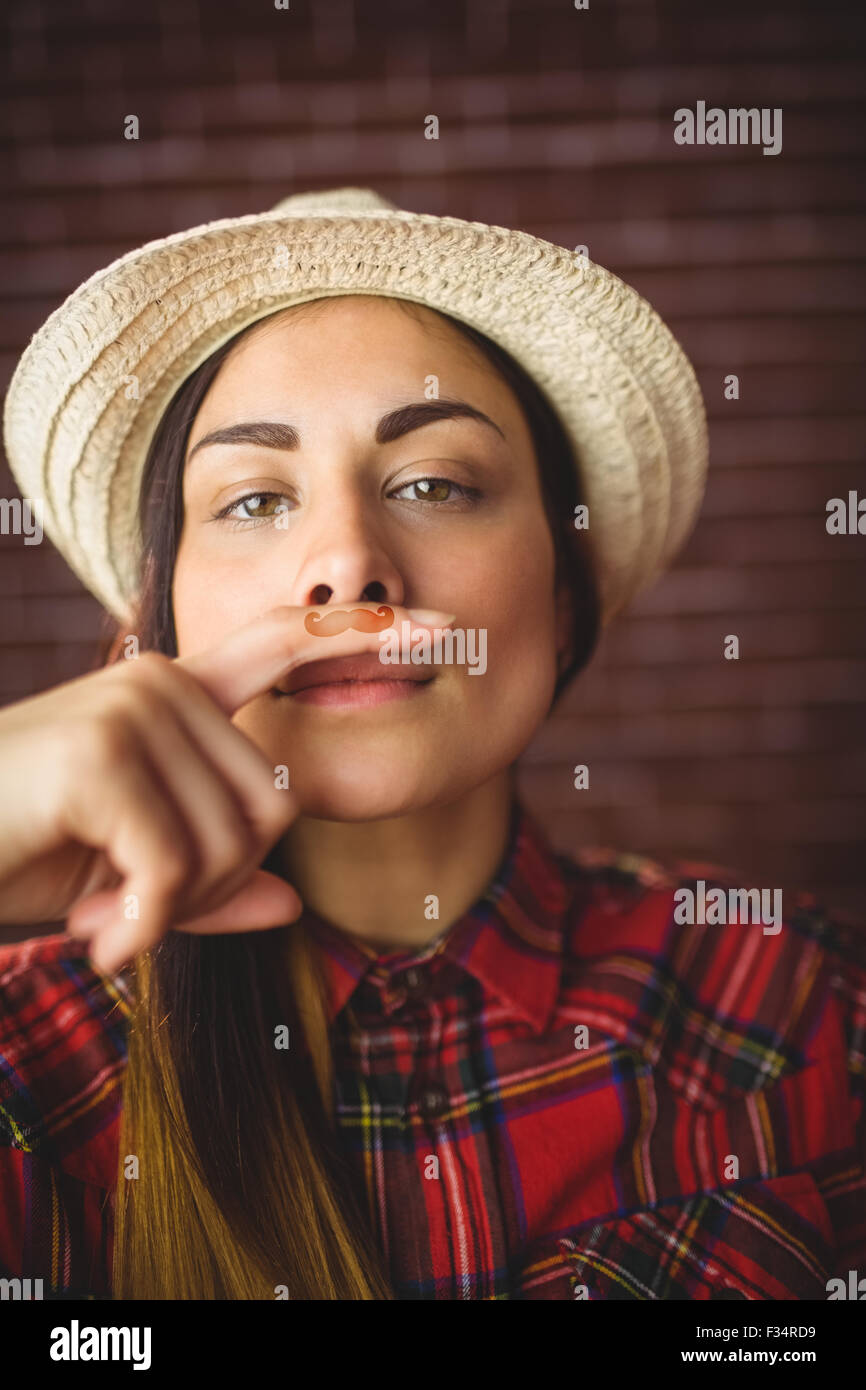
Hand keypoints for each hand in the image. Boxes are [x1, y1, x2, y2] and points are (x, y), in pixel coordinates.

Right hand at [0, 603, 452, 973]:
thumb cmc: (14, 855)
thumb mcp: (125, 879)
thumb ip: (211, 882)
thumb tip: (295, 901)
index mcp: (172, 696)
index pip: (288, 646)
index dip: (365, 635)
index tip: (445, 628)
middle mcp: (160, 681)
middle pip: (275, 806)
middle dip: (215, 881)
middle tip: (131, 903)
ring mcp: (133, 707)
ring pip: (235, 842)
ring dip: (172, 905)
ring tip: (100, 904)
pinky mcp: (104, 751)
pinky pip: (178, 867)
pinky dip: (142, 923)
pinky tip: (94, 929)